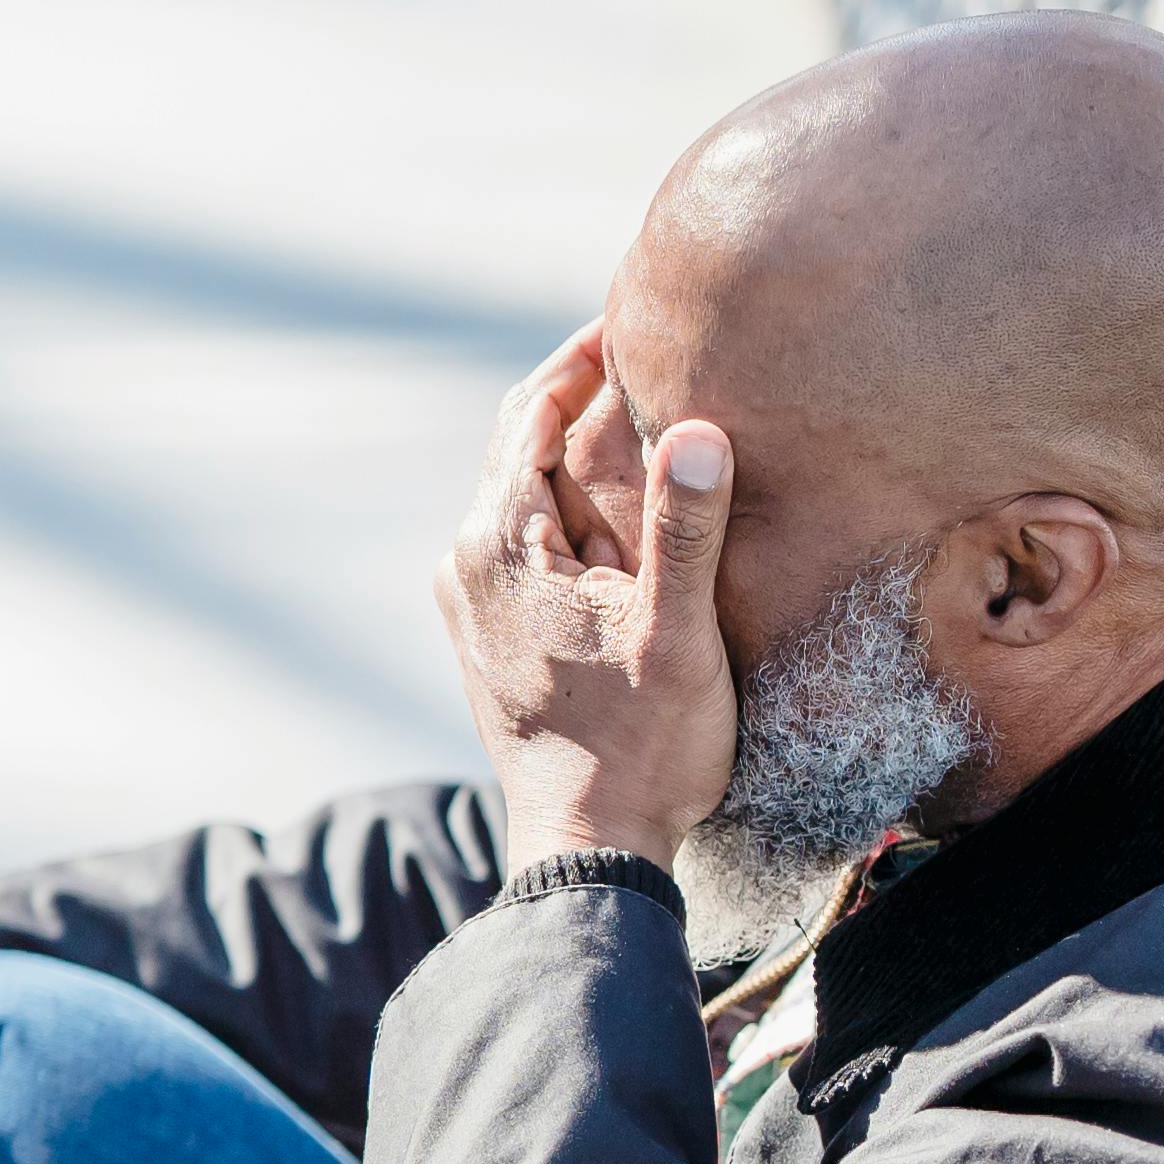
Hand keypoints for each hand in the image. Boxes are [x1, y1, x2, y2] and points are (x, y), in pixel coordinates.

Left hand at [434, 330, 737, 876]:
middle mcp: (466, 562)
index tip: (636, 315)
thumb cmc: (639, 749)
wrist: (588, 848)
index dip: (584, 356)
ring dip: (579, 455)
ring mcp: (470, 600)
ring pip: (522, 492)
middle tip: (653, 354)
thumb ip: (684, 529)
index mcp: (499, 544)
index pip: (534, 411)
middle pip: (522, 445)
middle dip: (584, 398)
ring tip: (650, 421)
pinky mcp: (486, 631)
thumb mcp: (676, 637)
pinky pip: (523, 538)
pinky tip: (623, 512)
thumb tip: (697, 430)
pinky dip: (569, 507)